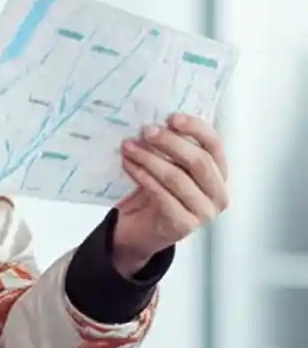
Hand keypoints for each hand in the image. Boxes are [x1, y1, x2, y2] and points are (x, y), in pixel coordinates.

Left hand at [113, 112, 229, 277]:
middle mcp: (218, 194)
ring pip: (178, 178)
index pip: (214, 146)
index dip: (195, 128)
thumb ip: (169, 148)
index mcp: (218, 174)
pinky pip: (162, 195)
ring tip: (128, 146)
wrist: (138, 230)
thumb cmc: (154, 194)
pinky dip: (143, 176)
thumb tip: (155, 121)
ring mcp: (203, 212)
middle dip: (170, 143)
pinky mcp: (183, 225)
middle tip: (146, 131)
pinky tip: (128, 165)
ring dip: (150, 158)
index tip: (172, 117)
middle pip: (199, 161)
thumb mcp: (166, 166)